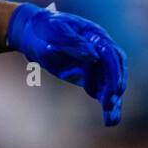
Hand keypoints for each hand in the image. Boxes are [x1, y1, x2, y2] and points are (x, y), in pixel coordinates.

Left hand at [7, 4, 127, 125]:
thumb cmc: (44, 27)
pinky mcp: (87, 75)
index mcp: (95, 36)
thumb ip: (74, 42)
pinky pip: (100, 90)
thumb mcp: (56, 30)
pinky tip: (109, 118)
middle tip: (110, 105)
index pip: (111, 55)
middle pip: (115, 70)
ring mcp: (94, 63)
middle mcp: (100, 50)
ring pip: (109, 83)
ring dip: (113, 100)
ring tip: (112, 120)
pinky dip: (105, 103)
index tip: (113, 88)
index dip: (114, 72)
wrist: (32, 31)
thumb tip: (94, 56)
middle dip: (115, 88)